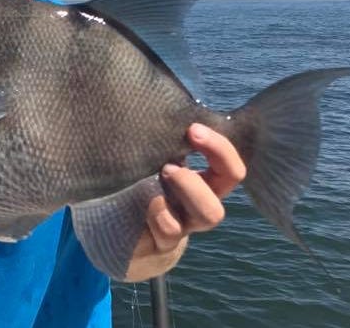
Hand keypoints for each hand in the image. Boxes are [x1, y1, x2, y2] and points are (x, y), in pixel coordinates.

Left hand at [126, 124, 245, 279]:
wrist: (118, 230)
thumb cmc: (136, 185)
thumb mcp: (151, 162)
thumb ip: (163, 144)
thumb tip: (160, 107)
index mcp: (203, 180)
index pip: (230, 163)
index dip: (220, 146)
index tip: (193, 129)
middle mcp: (201, 201)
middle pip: (231, 183)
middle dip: (214, 154)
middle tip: (172, 157)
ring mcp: (186, 224)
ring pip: (210, 213)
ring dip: (189, 187)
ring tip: (162, 172)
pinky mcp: (164, 243)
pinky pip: (171, 231)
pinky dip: (159, 212)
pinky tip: (141, 201)